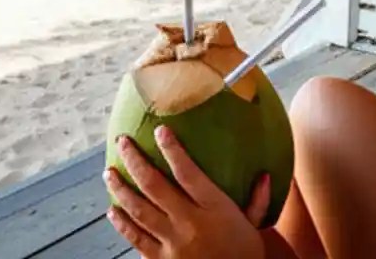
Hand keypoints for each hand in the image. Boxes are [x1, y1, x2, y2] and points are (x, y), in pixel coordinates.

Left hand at [105, 126, 269, 258]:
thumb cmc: (244, 256)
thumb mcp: (254, 227)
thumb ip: (257, 201)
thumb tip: (266, 175)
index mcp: (214, 209)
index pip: (188, 172)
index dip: (172, 149)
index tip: (160, 130)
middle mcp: (189, 222)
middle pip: (155, 185)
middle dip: (135, 160)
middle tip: (123, 142)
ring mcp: (172, 243)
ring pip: (139, 210)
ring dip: (120, 189)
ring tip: (109, 172)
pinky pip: (136, 238)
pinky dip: (121, 224)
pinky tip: (112, 211)